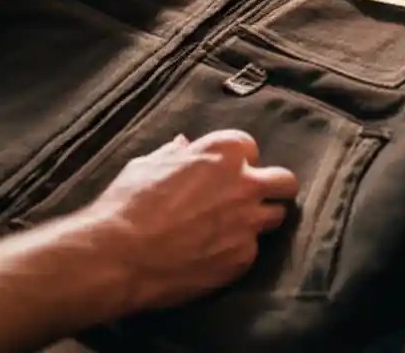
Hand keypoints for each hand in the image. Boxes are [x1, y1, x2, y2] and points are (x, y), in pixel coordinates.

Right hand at [85, 130, 299, 309]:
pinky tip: (211, 255)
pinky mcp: (243, 258)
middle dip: (272, 187)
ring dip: (259, 219)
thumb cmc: (128, 204)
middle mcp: (245, 185)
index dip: (236, 160)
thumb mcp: (147, 165)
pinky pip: (252, 251)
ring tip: (232, 229)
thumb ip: (175, 154)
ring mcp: (248, 223)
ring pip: (276, 217)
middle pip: (284, 182)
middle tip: (250, 198)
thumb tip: (183, 146)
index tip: (223, 172)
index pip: (249, 148)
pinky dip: (236, 251)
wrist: (119, 256)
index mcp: (223, 153)